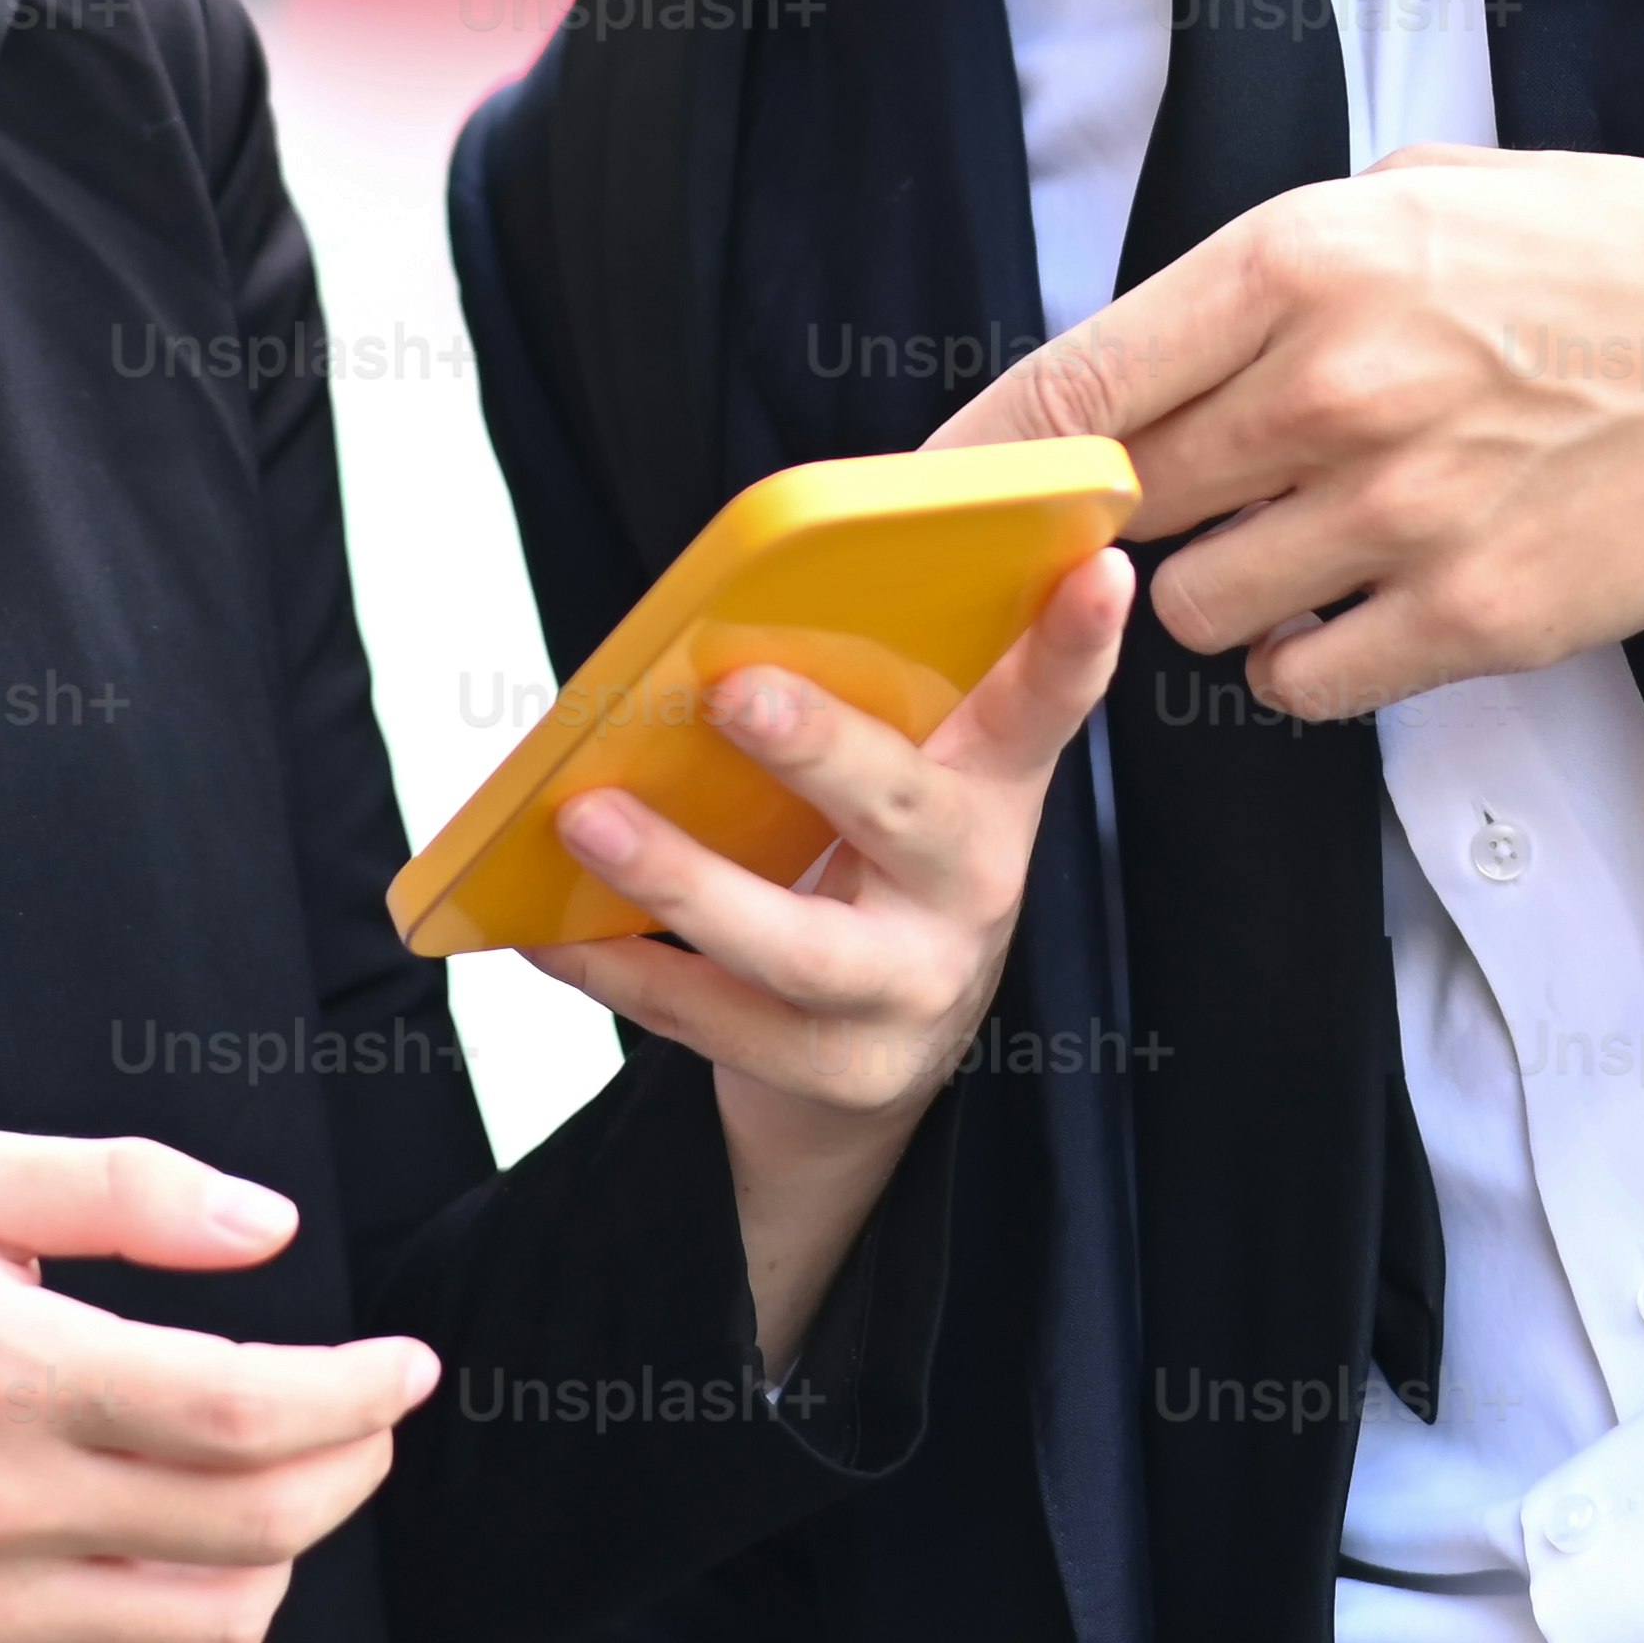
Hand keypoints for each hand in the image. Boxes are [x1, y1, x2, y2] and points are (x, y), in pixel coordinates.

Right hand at [0, 1130, 437, 1642]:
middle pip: (253, 1523)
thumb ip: (120, 1189)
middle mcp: (0, 1507)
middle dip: (348, 1466)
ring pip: (212, 1627)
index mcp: (8, 1373)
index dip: (355, 1395)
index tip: (406, 1369)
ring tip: (261, 1494)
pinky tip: (200, 1624)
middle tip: (360, 1420)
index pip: (239, 1412)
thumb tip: (268, 1228)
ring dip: (282, 1560)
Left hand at [535, 550, 1135, 1370]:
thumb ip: (858, 706)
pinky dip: (619, 968)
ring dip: (683, 877)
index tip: (1099, 568)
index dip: (1077, 644)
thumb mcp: (893, 788)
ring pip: (798, 945)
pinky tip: (544, 924)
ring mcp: (910, 994)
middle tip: (734, 688)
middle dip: (822, 751)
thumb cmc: (864, 879)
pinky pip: (710, 1020)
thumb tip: (717, 618)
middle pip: (906, 814)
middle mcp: (971, 893)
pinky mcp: (835, 1073)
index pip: (1045, 710)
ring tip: (583, 816)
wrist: (868, 1066)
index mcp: (990, 794)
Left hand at [929, 149, 1643, 718]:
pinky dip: (1308, 662)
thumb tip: (1138, 365)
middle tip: (1183, 507)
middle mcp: (1335, 387)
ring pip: (1203, 608)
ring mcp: (1404, 511)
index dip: (981, 456)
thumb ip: (1267, 275)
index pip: (1079, 384)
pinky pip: (1303, 682)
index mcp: (1304, 263)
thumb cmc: (1603, 252)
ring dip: (1226, 591)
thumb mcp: (1415, 194)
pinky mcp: (1474, 614)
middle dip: (1130, 517)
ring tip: (1311, 542)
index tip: (921, 497)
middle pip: (1128, 504)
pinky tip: (1362, 607)